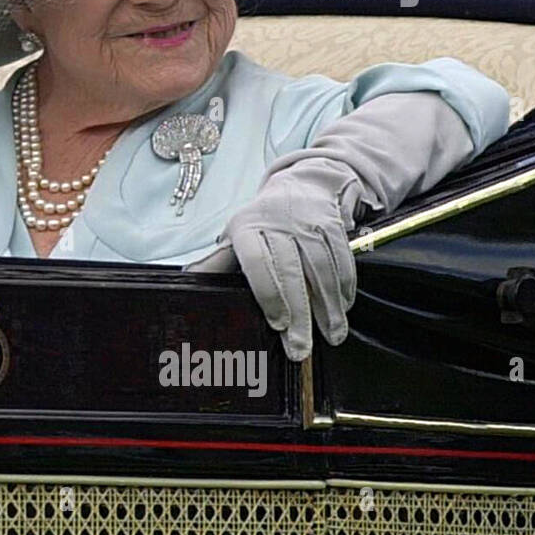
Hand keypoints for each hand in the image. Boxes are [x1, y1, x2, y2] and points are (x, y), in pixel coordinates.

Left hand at [190, 157, 359, 361]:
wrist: (299, 186)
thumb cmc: (261, 223)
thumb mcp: (234, 237)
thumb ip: (215, 264)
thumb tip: (190, 285)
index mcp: (247, 229)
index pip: (257, 262)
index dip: (268, 294)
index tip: (277, 324)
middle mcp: (278, 225)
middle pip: (291, 272)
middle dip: (300, 314)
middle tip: (301, 348)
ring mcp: (308, 224)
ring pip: (321, 268)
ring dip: (328, 306)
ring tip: (331, 336)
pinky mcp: (333, 226)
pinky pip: (342, 260)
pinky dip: (345, 287)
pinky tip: (342, 309)